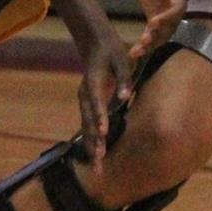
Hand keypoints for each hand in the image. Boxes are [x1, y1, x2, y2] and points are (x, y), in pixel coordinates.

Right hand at [76, 31, 134, 166]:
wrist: (95, 44)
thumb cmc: (112, 51)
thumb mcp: (121, 59)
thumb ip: (124, 77)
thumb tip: (127, 96)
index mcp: (92, 82)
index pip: (96, 103)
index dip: (99, 117)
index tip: (104, 132)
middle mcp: (85, 95)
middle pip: (88, 121)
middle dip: (93, 142)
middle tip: (99, 161)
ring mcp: (84, 101)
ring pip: (86, 127)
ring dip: (90, 146)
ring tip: (96, 166)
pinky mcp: (87, 106)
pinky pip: (88, 126)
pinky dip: (91, 141)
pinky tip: (95, 156)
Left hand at [130, 0, 188, 62]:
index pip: (178, 9)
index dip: (167, 17)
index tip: (153, 22)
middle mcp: (175, 6)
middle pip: (172, 26)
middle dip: (158, 36)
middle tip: (143, 42)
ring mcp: (167, 14)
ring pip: (163, 34)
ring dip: (151, 45)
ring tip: (135, 53)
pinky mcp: (157, 17)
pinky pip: (154, 34)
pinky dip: (145, 44)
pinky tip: (133, 52)